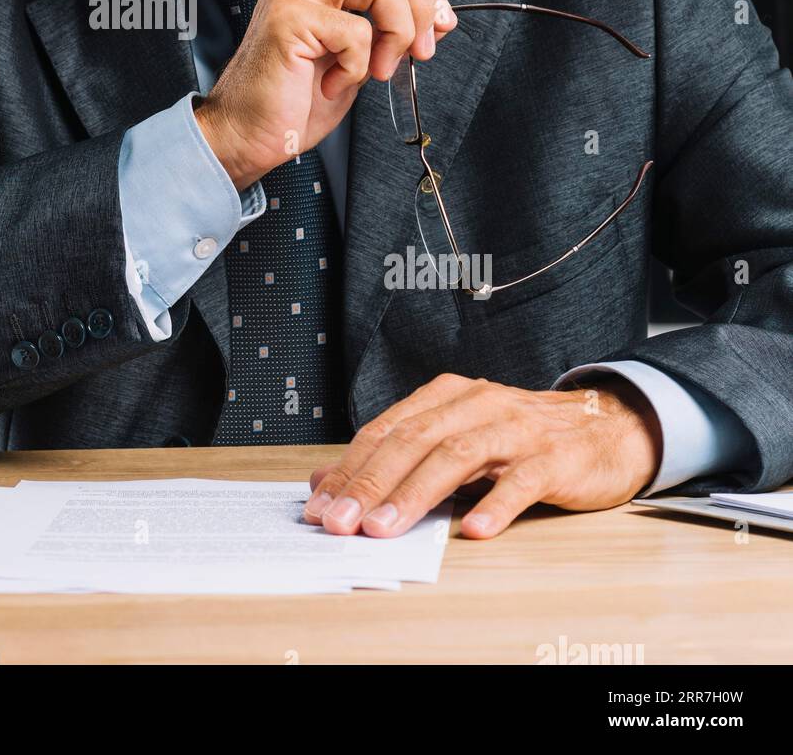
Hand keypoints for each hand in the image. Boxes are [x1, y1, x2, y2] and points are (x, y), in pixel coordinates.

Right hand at [193, 0, 457, 189]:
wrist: (244, 139)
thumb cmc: (292, 107)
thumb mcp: (354, 62)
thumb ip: (385, 34)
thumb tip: (436, 19)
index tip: (439, 27)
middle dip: (418, 4)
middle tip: (420, 53)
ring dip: (398, 28)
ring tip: (380, 69)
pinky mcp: (288, 21)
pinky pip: (356, 30)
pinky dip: (359, 66)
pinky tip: (333, 86)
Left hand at [302, 372, 662, 539]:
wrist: (607, 426)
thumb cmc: (520, 438)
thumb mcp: (456, 437)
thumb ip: (399, 456)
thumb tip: (328, 480)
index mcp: (447, 396)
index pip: (387, 429)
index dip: (350, 466)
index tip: (319, 504)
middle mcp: (477, 404)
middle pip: (414, 440)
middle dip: (371, 481)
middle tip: (341, 520)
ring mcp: (517, 428)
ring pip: (457, 456)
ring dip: (416, 494)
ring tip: (386, 527)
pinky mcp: (555, 458)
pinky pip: (521, 481)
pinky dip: (495, 503)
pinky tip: (472, 529)